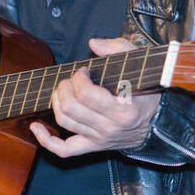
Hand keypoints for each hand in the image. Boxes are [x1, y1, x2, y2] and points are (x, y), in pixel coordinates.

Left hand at [30, 37, 158, 158]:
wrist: (158, 123)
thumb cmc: (148, 91)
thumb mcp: (141, 65)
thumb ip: (119, 49)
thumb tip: (93, 44)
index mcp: (123, 109)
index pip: (87, 94)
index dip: (78, 78)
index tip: (83, 70)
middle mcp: (110, 127)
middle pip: (70, 108)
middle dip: (64, 87)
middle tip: (72, 79)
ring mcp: (101, 139)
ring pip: (64, 122)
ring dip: (56, 102)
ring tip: (63, 91)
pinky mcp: (94, 147)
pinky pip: (65, 150)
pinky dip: (46, 140)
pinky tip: (36, 126)